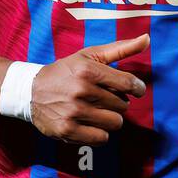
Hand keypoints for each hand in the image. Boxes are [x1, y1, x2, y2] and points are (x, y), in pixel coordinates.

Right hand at [29, 34, 149, 144]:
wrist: (29, 91)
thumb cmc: (65, 72)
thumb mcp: (89, 56)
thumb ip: (120, 49)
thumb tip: (147, 38)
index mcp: (87, 71)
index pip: (128, 83)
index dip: (137, 88)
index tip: (136, 90)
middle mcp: (81, 91)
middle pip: (122, 105)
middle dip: (117, 102)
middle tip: (103, 98)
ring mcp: (74, 112)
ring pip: (115, 123)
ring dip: (109, 118)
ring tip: (96, 111)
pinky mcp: (67, 130)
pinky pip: (102, 139)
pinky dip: (100, 133)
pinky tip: (90, 123)